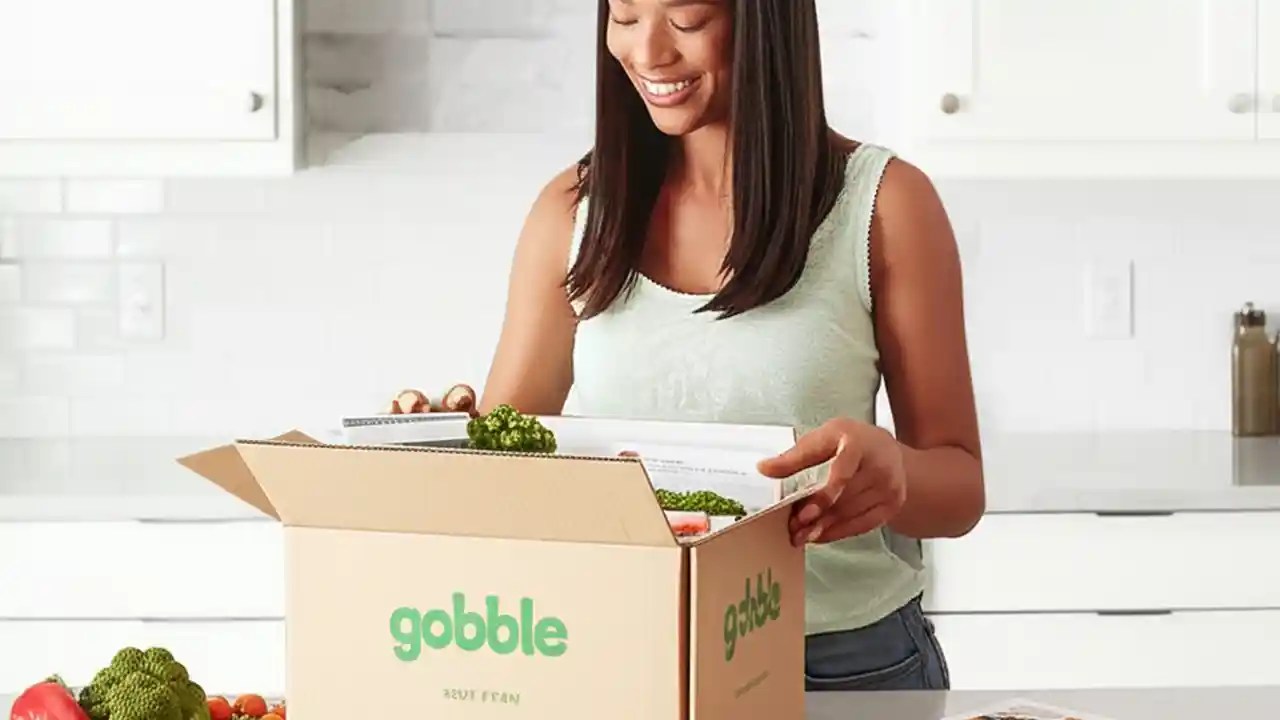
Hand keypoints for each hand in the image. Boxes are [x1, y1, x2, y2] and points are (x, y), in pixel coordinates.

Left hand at [757, 418, 907, 546]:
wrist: (887, 449)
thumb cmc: (850, 440)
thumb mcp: (822, 437)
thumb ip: (794, 456)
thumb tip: (764, 468)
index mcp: (858, 443)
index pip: (841, 473)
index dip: (822, 497)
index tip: (803, 515)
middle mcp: (879, 465)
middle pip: (843, 499)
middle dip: (815, 516)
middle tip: (793, 529)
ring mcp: (890, 487)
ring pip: (850, 515)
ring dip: (824, 527)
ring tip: (802, 534)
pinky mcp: (893, 504)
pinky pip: (863, 524)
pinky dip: (839, 532)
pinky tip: (821, 535)